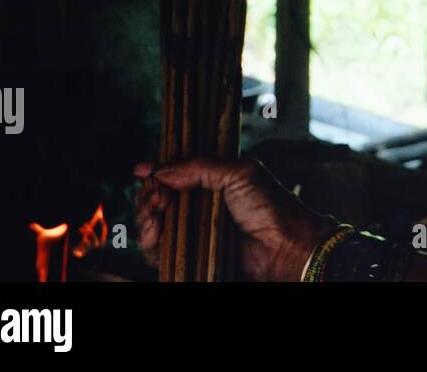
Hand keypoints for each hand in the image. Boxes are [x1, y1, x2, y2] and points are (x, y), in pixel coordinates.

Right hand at [134, 158, 340, 281]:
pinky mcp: (189, 259)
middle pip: (156, 201)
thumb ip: (198, 167)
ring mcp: (192, 235)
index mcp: (210, 184)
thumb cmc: (270, 207)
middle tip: (157, 196)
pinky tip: (155, 233)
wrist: (285, 247)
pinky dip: (149, 243)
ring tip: (156, 216)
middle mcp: (198, 209)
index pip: (172, 177)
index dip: (156, 174)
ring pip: (152, 226)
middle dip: (148, 195)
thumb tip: (156, 169)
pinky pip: (158, 253)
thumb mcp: (238, 173)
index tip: (141, 171)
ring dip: (145, 218)